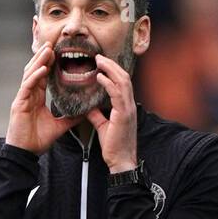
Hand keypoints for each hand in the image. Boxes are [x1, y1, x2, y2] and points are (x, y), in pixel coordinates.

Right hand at [5, 43, 78, 154]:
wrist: (26, 154)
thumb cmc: (37, 140)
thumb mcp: (59, 127)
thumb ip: (71, 118)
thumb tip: (85, 113)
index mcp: (36, 98)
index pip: (43, 76)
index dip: (49, 64)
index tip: (58, 52)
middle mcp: (29, 95)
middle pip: (35, 70)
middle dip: (43, 56)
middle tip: (53, 43)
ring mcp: (23, 98)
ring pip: (30, 74)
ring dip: (39, 61)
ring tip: (48, 50)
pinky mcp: (19, 103)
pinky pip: (27, 86)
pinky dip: (35, 77)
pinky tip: (42, 69)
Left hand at [87, 55, 137, 171]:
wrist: (120, 161)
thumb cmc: (114, 146)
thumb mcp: (103, 126)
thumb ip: (97, 115)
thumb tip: (87, 107)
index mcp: (126, 107)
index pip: (122, 83)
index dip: (113, 71)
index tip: (101, 64)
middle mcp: (130, 105)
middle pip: (124, 77)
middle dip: (112, 65)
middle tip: (98, 57)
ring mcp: (128, 109)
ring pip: (122, 81)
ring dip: (110, 69)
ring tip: (99, 61)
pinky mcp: (123, 115)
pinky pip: (117, 94)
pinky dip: (108, 83)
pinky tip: (99, 77)